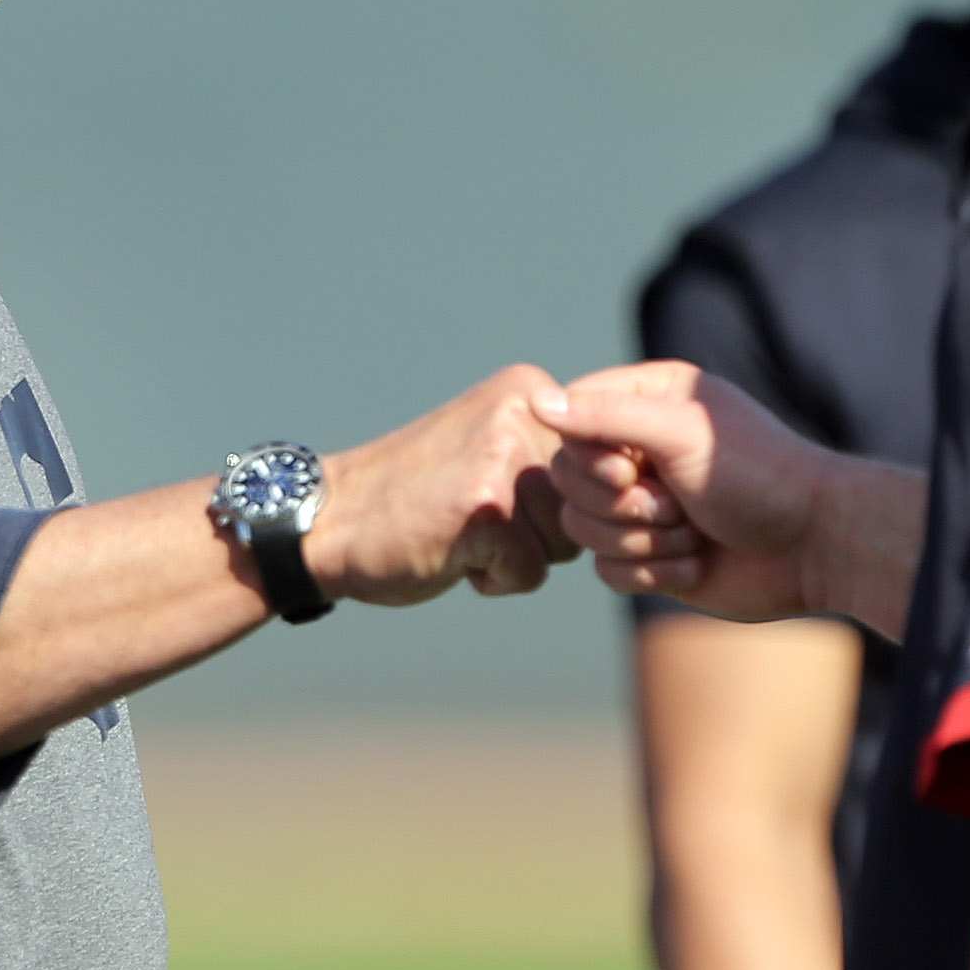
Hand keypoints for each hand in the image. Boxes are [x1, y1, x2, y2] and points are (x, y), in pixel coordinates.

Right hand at [303, 366, 577, 605]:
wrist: (330, 520)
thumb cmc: (416, 497)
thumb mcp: (492, 446)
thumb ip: (554, 456)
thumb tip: (639, 487)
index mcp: (531, 390)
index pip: (603, 465)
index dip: (560, 501)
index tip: (505, 498)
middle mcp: (524, 414)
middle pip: (590, 505)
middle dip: (543, 530)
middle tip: (478, 516)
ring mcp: (504, 458)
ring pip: (567, 543)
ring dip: (520, 556)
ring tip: (463, 532)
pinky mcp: (487, 509)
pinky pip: (531, 573)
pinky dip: (494, 580)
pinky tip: (450, 553)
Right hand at [545, 361, 844, 622]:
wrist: (814, 547)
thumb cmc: (758, 476)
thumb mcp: (680, 433)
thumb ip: (606, 415)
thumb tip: (537, 401)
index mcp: (647, 401)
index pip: (571, 419)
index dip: (590, 455)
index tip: (632, 469)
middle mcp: (638, 448)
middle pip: (567, 479)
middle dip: (622, 504)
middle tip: (675, 505)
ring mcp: (641, 503)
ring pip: (582, 528)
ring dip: (640, 540)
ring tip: (692, 535)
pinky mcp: (646, 554)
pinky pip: (605, 569)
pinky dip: (650, 572)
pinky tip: (696, 565)